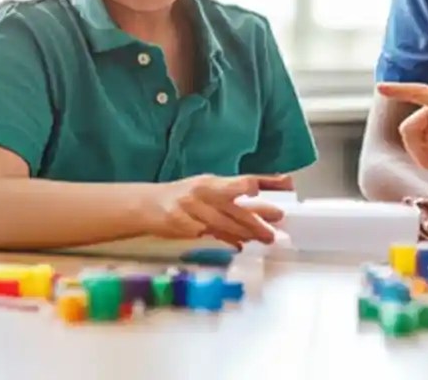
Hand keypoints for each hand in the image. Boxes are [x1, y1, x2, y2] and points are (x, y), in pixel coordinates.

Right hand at [142, 174, 286, 247]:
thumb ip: (235, 194)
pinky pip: (208, 234)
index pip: (240, 181)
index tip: (279, 184)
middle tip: (277, 223)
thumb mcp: (208, 188)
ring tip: (266, 237)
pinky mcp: (182, 226)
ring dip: (247, 232)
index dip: (260, 182)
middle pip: (234, 206)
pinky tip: (239, 245)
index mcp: (211, 182)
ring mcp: (191, 210)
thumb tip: (266, 196)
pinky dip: (226, 240)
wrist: (147, 205)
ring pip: (225, 223)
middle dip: (257, 217)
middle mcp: (202, 194)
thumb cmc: (183, 197)